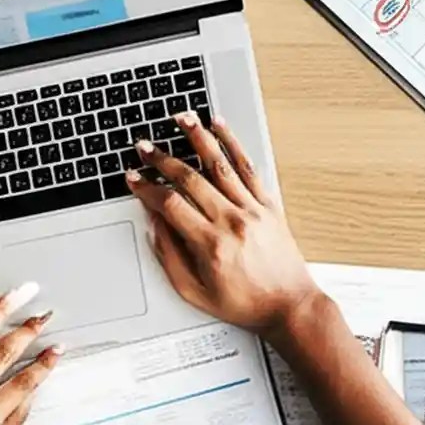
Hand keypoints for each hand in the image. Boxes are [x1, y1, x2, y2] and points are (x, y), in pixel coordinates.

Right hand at [126, 113, 322, 336]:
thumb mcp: (195, 292)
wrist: (290, 305)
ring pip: (220, 165)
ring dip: (198, 138)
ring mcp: (253, 210)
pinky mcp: (269, 205)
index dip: (147, 189)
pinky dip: (232, 144)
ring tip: (182, 118)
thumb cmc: (245, 303)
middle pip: (190, 179)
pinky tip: (220, 127)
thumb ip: (170, 256)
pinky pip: (248, 168)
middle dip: (163, 159)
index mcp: (211, 245)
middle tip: (145, 146)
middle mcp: (233, 222)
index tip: (134, 178)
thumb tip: (155, 223)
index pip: (170, 205)